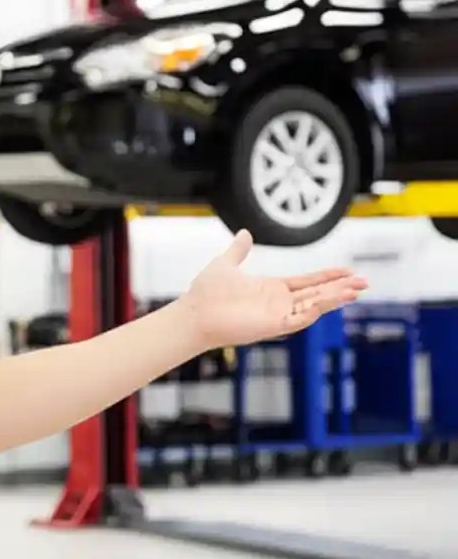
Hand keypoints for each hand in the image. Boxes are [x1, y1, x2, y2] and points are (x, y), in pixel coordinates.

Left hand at [178, 229, 368, 348]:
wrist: (192, 313)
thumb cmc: (205, 293)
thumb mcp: (226, 264)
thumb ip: (238, 250)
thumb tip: (244, 233)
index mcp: (271, 289)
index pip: (307, 282)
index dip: (327, 277)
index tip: (347, 270)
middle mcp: (278, 303)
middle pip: (317, 294)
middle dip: (341, 288)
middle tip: (364, 281)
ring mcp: (277, 315)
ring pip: (314, 305)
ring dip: (335, 298)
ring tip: (357, 290)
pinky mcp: (273, 325)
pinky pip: (301, 317)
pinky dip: (317, 308)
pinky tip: (332, 299)